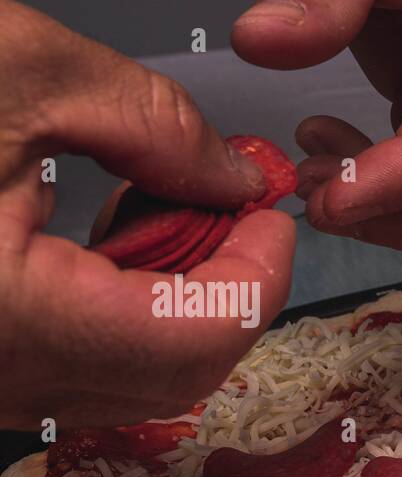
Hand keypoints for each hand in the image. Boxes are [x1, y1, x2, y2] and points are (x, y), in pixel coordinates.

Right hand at [0, 2, 295, 429]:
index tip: (273, 210)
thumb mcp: (9, 69)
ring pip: (128, 380)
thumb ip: (148, 124)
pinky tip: (88, 236)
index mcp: (10, 316)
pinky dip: (111, 312)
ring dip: (171, 301)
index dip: (264, 271)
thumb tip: (231, 172)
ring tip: (146, 208)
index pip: (205, 336)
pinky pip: (69, 370)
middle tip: (216, 203)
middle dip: (224, 285)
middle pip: (179, 372)